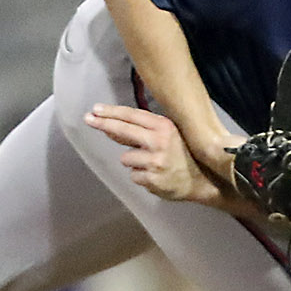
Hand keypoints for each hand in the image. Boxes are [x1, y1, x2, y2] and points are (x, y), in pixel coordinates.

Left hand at [86, 103, 221, 204]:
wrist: (202, 181)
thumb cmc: (183, 155)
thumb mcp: (170, 135)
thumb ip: (144, 130)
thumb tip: (110, 126)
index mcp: (164, 127)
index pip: (132, 116)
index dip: (112, 112)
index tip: (95, 109)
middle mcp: (159, 141)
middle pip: (123, 130)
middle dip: (104, 124)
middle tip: (88, 119)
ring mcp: (155, 161)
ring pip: (126, 158)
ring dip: (134, 162)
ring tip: (152, 165)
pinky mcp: (152, 179)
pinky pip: (133, 175)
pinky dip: (141, 177)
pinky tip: (155, 176)